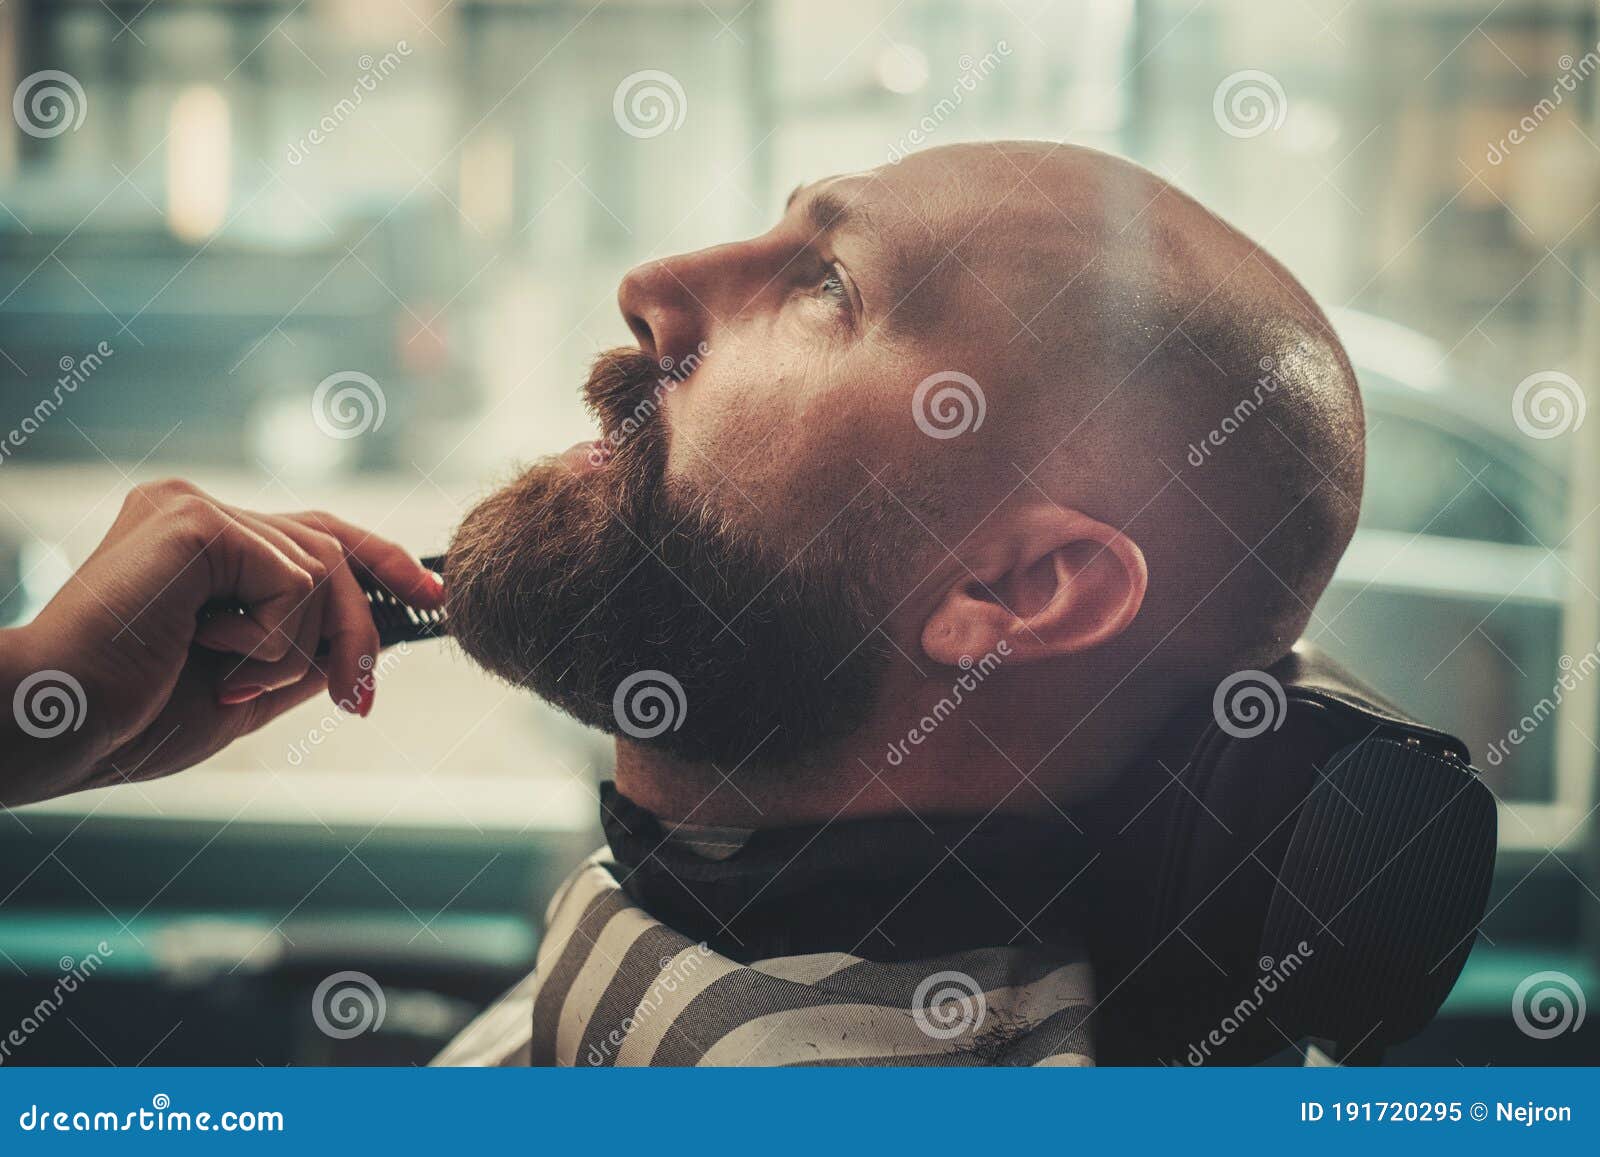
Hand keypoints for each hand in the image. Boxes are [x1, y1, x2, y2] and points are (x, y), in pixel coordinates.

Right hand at [0, 479, 443, 807]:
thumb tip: (374, 640)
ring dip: (300, 650)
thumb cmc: (131, 717)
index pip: (315, 533)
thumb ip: (305, 651)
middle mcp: (198, 512)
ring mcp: (195, 509)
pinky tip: (211, 655)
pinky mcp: (197, 521)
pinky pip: (294, 580)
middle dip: (359, 630)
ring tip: (236, 683)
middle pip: (332, 551)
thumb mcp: (247, 687)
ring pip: (322, 569)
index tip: (431, 595)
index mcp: (200, 544)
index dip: (382, 560)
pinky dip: (275, 640)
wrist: (58, 727)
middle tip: (354, 697)